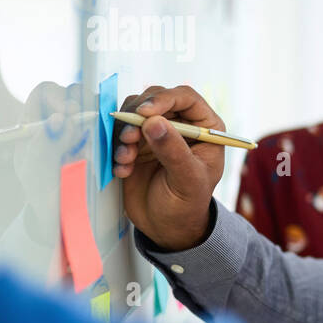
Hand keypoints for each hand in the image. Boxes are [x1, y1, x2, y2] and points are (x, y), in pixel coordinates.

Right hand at [113, 85, 224, 250]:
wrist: (167, 225)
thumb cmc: (188, 204)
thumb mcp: (187, 180)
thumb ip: (174, 151)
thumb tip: (154, 122)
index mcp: (205, 127)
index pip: (185, 97)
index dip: (164, 99)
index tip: (145, 113)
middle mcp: (181, 125)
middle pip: (155, 99)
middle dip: (137, 115)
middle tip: (129, 138)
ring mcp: (157, 133)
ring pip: (133, 113)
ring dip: (124, 132)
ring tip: (127, 158)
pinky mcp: (137, 144)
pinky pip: (120, 133)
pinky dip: (117, 148)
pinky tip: (124, 170)